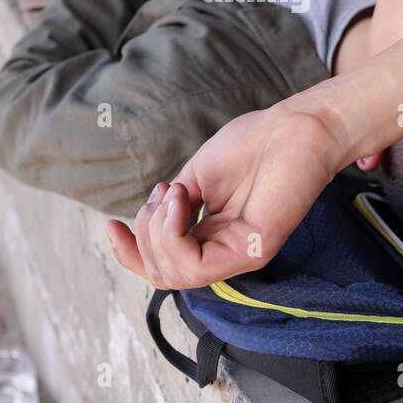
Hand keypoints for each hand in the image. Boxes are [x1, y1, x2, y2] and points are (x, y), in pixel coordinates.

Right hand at [106, 106, 344, 288]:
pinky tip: (182, 199)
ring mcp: (238, 255)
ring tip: (174, 192)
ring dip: (158, 230)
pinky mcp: (251, 252)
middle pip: (162, 274)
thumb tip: (148, 225)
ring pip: (174, 275)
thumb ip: (172, 208)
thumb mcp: (195, 179)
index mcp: (211, 238)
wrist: (292, 127)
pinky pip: (196, 267)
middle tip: (164, 192)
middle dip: (144, 234)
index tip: (110, 226)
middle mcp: (224, 253)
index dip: (130, 254)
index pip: (164, 267)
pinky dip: (174, 232)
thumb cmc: (253, 144)